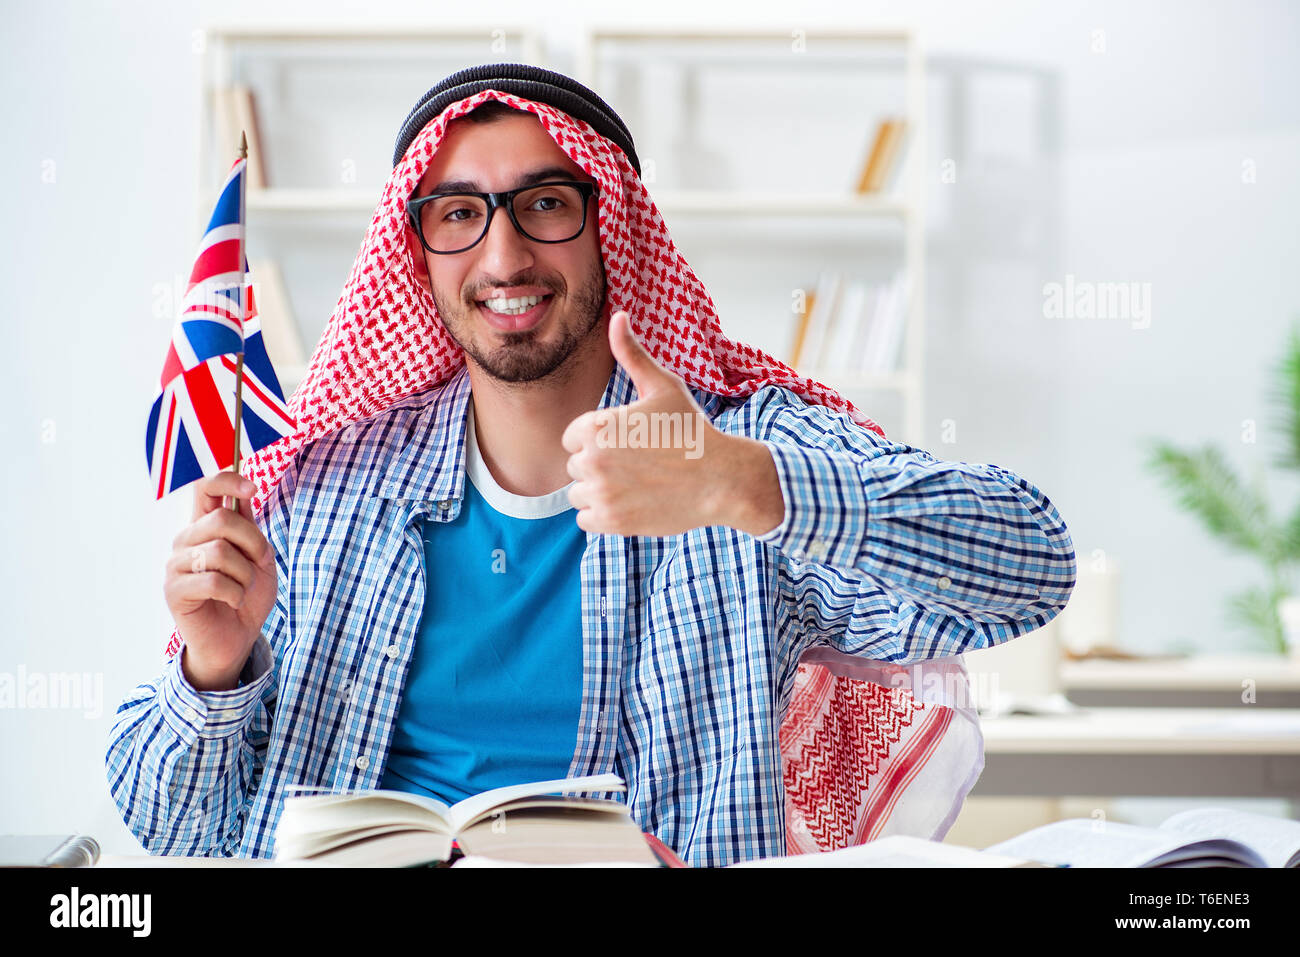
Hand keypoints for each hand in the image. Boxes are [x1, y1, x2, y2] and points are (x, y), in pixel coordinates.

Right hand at [163, 471, 276, 690]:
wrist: (238, 638)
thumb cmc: (247, 596)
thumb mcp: (258, 558)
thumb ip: (249, 527)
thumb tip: (244, 492)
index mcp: (205, 527)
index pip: (205, 488)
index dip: (227, 481)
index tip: (252, 488)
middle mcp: (186, 541)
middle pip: (222, 521)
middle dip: (253, 544)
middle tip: (258, 564)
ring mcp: (175, 564)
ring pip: (220, 552)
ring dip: (245, 575)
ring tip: (242, 588)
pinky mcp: (173, 590)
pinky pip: (213, 581)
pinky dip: (234, 593)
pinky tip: (232, 601)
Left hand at [561, 310, 782, 536]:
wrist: (722, 479)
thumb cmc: (693, 430)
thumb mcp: (663, 386)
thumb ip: (632, 355)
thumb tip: (618, 316)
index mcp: (596, 426)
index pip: (572, 438)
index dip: (599, 440)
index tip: (629, 443)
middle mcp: (592, 460)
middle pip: (576, 466)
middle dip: (601, 466)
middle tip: (639, 465)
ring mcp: (600, 493)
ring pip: (579, 494)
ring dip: (600, 491)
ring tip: (636, 484)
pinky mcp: (611, 522)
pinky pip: (586, 518)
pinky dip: (604, 515)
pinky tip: (633, 503)